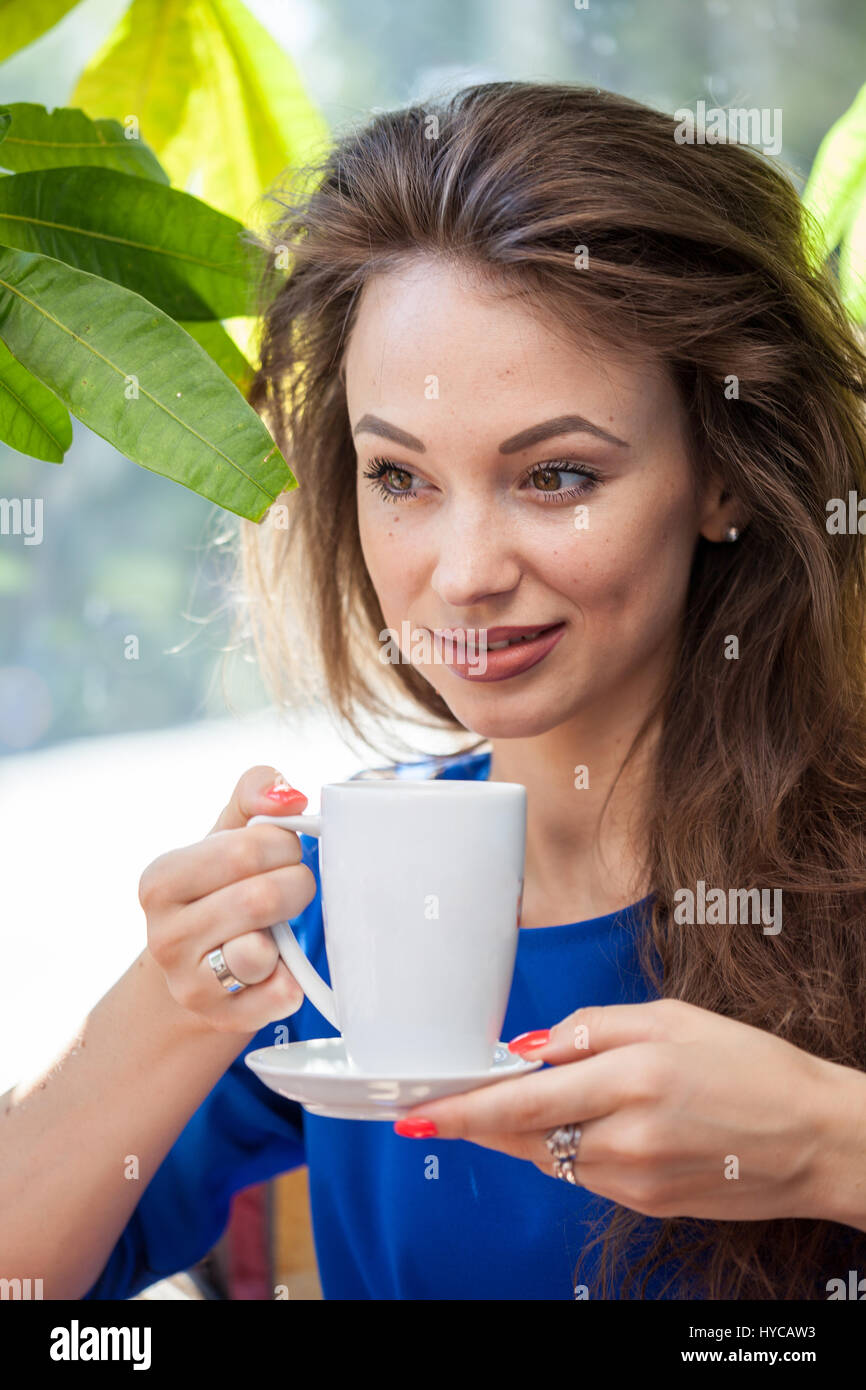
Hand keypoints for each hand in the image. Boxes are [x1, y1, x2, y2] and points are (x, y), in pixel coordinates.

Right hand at [140, 765, 316, 1033]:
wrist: (198, 967)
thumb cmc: (220, 887)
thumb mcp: (227, 834)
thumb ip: (255, 794)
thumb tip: (290, 795)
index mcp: (160, 880)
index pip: (247, 848)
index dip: (284, 844)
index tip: (283, 852)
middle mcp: (165, 935)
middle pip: (262, 897)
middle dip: (296, 884)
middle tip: (293, 885)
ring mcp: (190, 984)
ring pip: (263, 951)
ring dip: (289, 932)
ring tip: (278, 926)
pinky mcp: (224, 1019)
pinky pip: (280, 994)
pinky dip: (292, 978)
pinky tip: (278, 966)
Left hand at [395, 999, 837, 1221]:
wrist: (816, 1139)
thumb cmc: (749, 1065)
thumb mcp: (671, 1018)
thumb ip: (592, 1029)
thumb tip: (528, 1048)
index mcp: (632, 1079)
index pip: (521, 1100)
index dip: (462, 1109)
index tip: (418, 1112)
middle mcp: (627, 1139)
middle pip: (523, 1136)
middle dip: (480, 1120)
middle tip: (445, 1100)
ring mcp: (635, 1181)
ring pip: (550, 1157)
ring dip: (528, 1129)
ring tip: (535, 1097)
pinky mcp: (645, 1205)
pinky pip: (583, 1175)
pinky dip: (569, 1147)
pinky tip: (590, 1122)